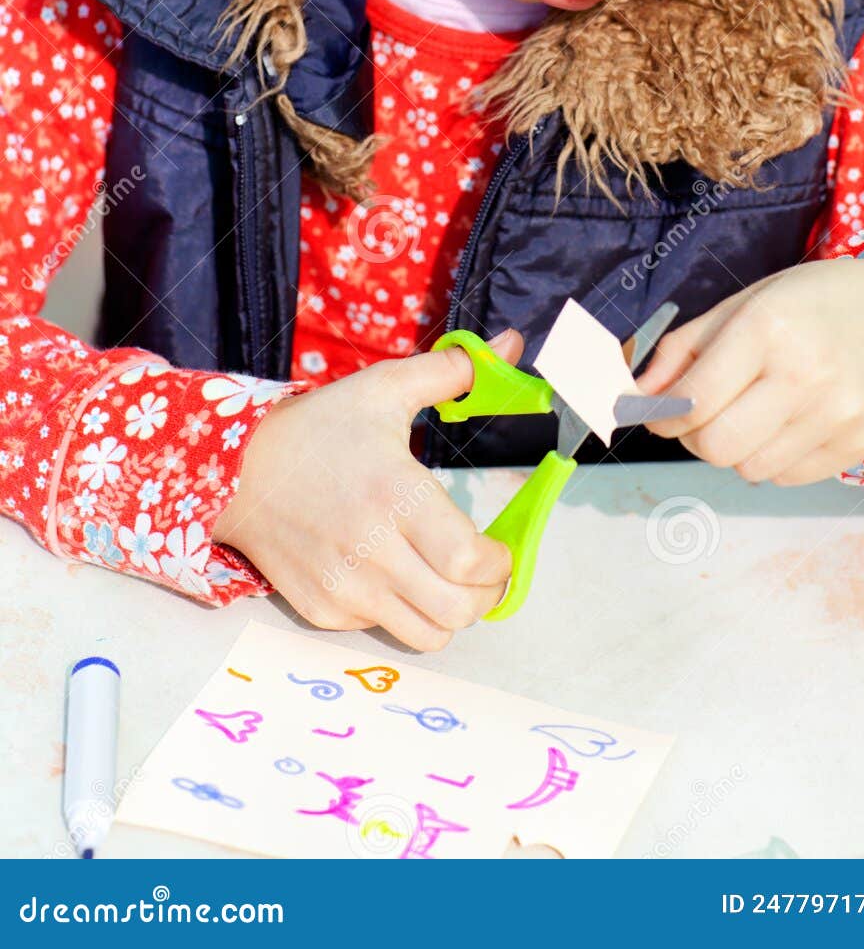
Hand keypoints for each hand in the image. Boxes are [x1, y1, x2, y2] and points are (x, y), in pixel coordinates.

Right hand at [212, 329, 523, 646]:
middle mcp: (372, 550)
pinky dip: (400, 609)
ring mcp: (345, 587)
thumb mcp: (384, 389)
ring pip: (427, 634)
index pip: (468, 560)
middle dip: (485, 595)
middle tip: (483, 572)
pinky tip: (390, 573)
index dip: (499, 563)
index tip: (500, 547)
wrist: (238, 470)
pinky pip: (382, 628)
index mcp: (395, 495)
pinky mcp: (323, 608)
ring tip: (446, 580)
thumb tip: (511, 343)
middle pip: (457, 609)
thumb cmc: (321, 428)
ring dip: (449, 612)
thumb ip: (453, 371)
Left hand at [636, 258, 863, 485]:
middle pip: (716, 446)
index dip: (663, 414)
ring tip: (746, 413)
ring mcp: (836, 416)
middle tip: (700, 414)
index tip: (657, 410)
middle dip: (693, 436)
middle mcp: (805, 376)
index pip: (695, 400)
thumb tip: (637, 393)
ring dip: (731, 449)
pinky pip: (784, 478)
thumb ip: (684, 347)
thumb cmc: (814, 303)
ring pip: (747, 469)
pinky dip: (768, 459)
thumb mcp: (746, 302)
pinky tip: (782, 424)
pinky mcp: (855, 446)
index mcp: (768, 329)